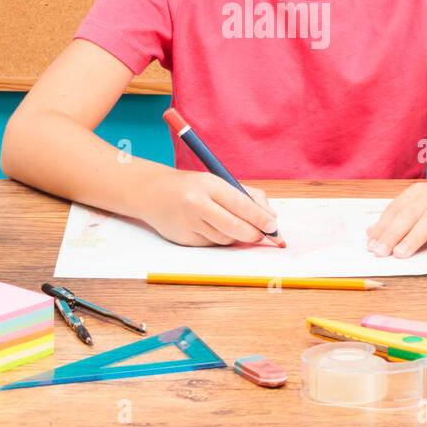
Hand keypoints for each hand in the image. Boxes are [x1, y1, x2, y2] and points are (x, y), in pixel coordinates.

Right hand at [144, 169, 277, 246]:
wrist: (153, 193)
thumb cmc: (192, 186)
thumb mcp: (217, 181)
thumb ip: (246, 196)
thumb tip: (271, 216)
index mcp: (208, 184)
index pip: (241, 204)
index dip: (260, 218)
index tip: (273, 226)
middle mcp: (196, 204)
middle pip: (235, 227)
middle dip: (253, 234)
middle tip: (262, 234)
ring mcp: (188, 223)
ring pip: (225, 239)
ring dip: (235, 236)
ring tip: (229, 223)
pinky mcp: (183, 239)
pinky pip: (212, 245)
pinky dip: (218, 239)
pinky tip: (211, 227)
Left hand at [366, 178, 426, 257]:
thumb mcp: (423, 204)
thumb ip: (401, 216)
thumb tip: (372, 232)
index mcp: (417, 193)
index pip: (395, 209)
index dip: (382, 227)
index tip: (370, 244)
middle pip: (409, 216)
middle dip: (392, 235)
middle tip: (380, 252)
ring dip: (413, 238)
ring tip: (400, 254)